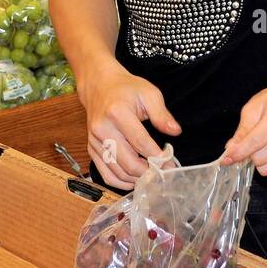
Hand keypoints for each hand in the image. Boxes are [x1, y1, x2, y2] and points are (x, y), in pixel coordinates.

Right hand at [82, 65, 180, 190]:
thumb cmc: (126, 89)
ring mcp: (94, 141)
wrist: (99, 86)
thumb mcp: (149, 93)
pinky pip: (105, 174)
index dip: (158, 157)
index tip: (170, 163)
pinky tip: (134, 179)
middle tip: (162, 172)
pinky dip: (121, 182)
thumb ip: (162, 114)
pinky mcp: (91, 148)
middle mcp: (102, 129)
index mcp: (117, 112)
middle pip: (128, 162)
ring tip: (151, 176)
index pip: (141, 143)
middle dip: (148, 172)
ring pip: (117, 172)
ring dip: (136, 179)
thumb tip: (175, 132)